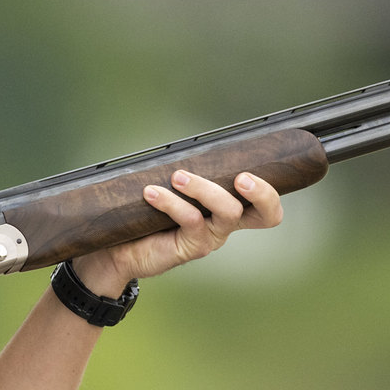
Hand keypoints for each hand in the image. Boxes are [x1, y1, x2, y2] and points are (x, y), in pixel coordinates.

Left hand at [71, 170, 283, 295]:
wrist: (117, 248)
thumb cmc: (146, 213)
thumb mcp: (170, 186)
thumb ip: (184, 170)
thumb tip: (186, 140)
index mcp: (227, 207)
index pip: (266, 204)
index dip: (272, 190)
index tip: (252, 168)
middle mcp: (225, 224)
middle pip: (266, 214)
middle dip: (262, 193)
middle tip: (242, 178)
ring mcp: (210, 237)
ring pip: (228, 211)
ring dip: (205, 188)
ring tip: (178, 176)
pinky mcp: (189, 247)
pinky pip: (190, 220)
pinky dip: (171, 202)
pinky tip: (152, 193)